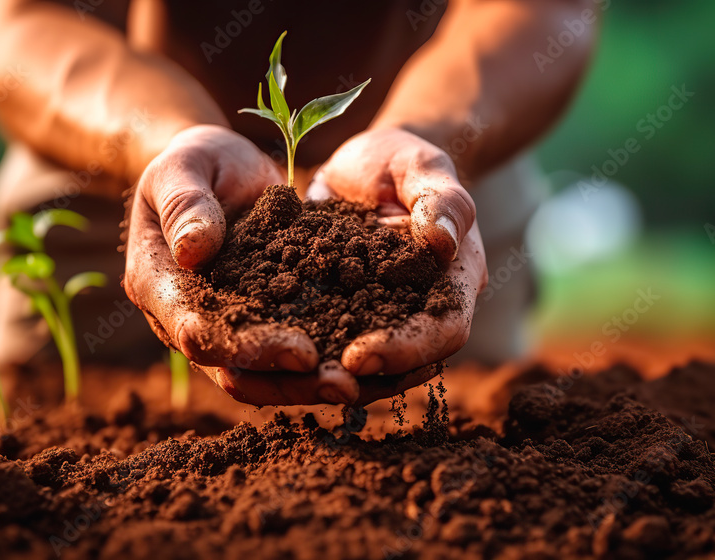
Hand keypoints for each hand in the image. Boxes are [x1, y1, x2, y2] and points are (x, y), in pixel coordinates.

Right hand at [124, 125, 360, 404]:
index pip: (197, 331)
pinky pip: (291, 353)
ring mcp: (228, 327)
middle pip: (235, 370)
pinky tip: (369, 368)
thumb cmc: (195, 160)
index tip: (300, 350)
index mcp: (158, 285)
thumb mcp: (183, 165)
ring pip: (265, 376)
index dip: (246, 347)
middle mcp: (189, 319)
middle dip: (289, 381)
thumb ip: (184, 202)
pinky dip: (326, 362)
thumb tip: (193, 250)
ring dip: (311, 385)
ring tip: (362, 387)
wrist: (220, 166)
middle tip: (344, 386)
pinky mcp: (265, 321)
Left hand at [215, 127, 485, 405]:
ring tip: (285, 378)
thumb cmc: (402, 160)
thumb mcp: (421, 165)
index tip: (359, 356)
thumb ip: (439, 198)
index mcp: (454, 281)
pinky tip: (259, 354)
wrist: (364, 163)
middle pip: (404, 364)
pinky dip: (296, 350)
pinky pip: (323, 340)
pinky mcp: (340, 314)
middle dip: (362, 379)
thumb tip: (443, 239)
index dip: (406, 349)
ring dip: (327, 376)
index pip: (443, 330)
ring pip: (363, 366)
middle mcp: (420, 311)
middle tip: (317, 383)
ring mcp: (379, 318)